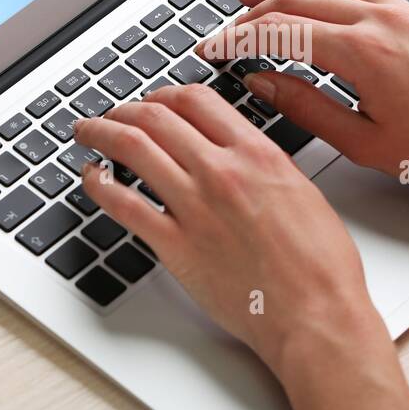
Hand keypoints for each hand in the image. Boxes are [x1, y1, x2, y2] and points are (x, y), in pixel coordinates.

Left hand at [72, 85, 408, 409]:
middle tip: (112, 113)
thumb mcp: (302, 192)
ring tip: (87, 133)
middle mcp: (221, 172)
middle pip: (156, 117)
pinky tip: (91, 178)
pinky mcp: (175, 247)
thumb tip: (239, 157)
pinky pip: (123, 204)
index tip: (154, 100)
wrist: (316, 315)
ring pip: (132, 148)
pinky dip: (99, 184)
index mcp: (257, 154)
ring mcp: (194, 207)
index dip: (164, 94)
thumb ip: (263, 166)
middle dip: (125, 109)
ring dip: (101, 134)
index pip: (196, 100)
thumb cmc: (321, 266)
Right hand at [201, 0, 408, 265]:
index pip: (280, 32)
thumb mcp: (365, 142)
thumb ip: (307, 106)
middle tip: (222, 33)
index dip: (237, 39)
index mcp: (363, 53)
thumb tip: (265, 82)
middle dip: (250, 13)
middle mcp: (379, 20)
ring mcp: (397, 11)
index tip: (210, 48)